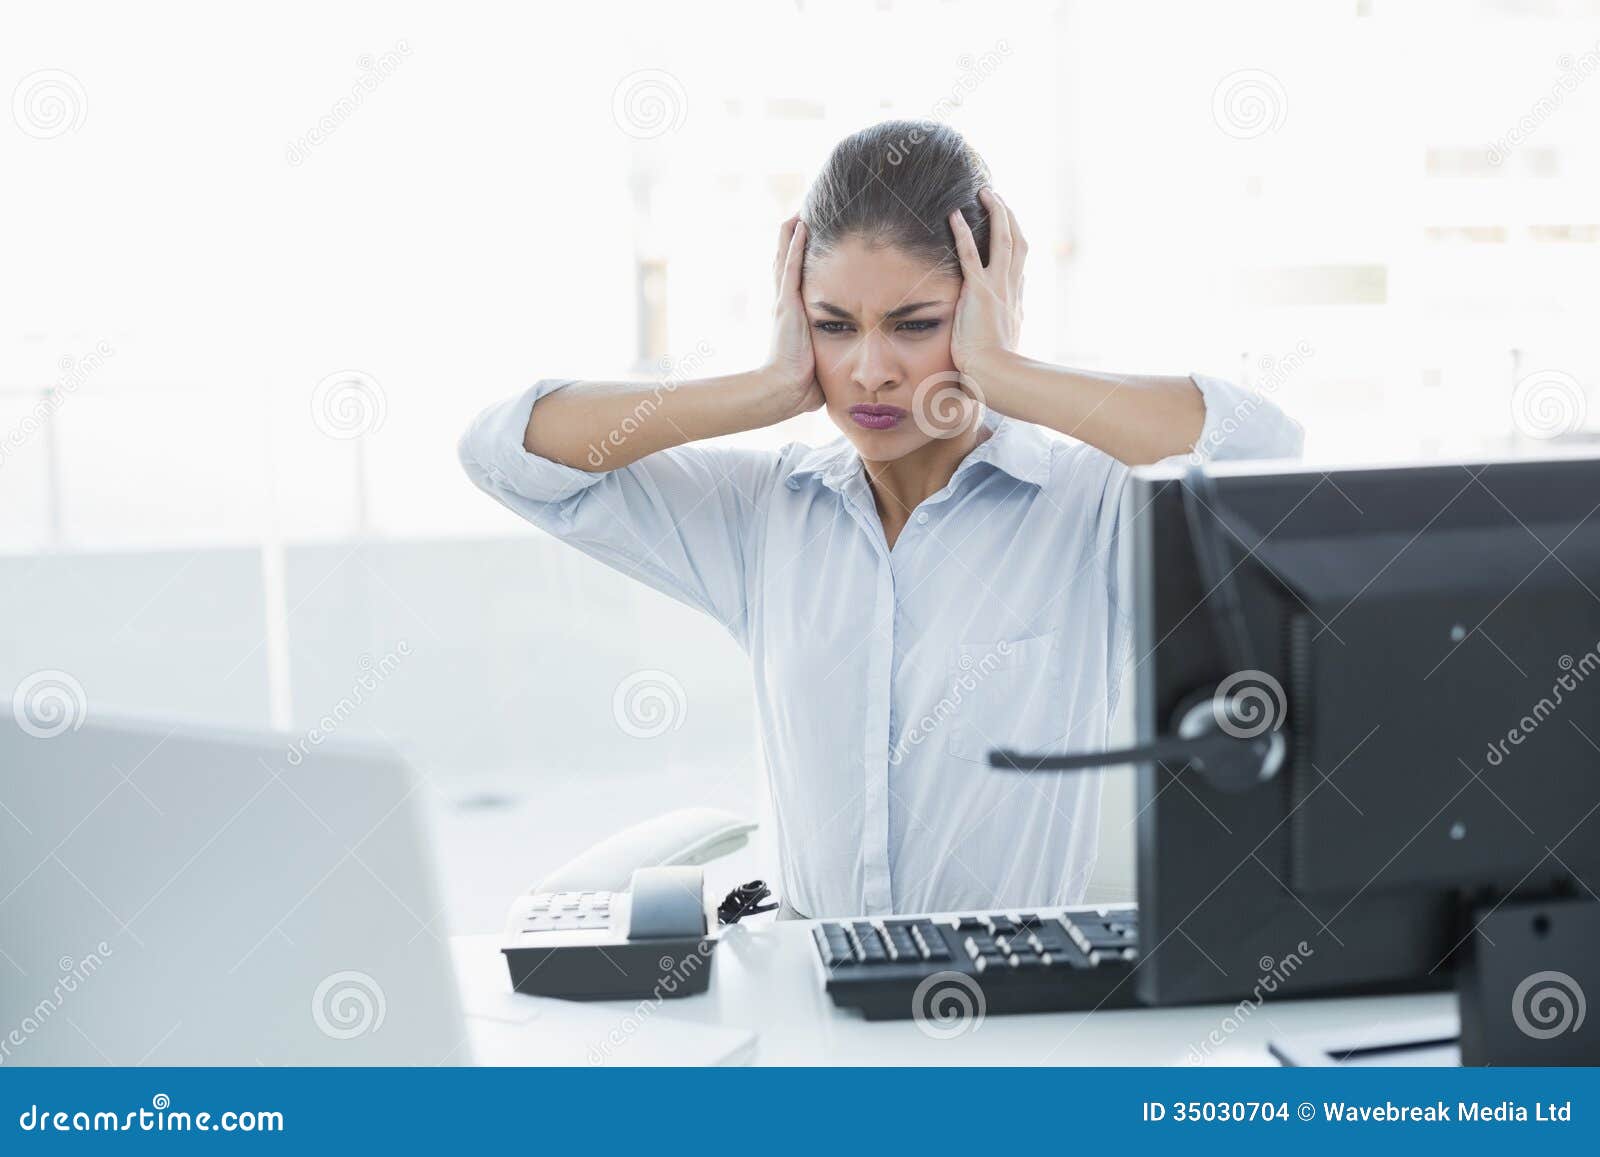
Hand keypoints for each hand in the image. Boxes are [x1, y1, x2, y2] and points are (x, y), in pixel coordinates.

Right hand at [762, 215, 823, 418]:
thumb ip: (830, 354)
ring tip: (798, 210)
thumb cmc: (802, 385)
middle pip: (786, 263)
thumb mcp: (820, 361)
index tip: (807, 239)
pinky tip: (800, 225)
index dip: (798, 260)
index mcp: (792, 316)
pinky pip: (791, 268)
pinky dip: (795, 245)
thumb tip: (850, 366)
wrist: (784, 391)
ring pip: (786, 259)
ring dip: (792, 234)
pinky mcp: (786, 304)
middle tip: (800, 215)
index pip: (795, 280)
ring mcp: (784, 302)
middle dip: (792, 239)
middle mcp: (785, 304)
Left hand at [948, 188, 1024, 376]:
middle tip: (999, 199)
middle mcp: (1012, 289)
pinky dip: (962, 233)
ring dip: (996, 212)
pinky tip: (954, 215)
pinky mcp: (979, 290)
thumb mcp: (1001, 350)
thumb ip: (998, 339)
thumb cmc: (994, 370)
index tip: (1011, 232)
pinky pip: (970, 254)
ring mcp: (998, 287)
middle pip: (1019, 243)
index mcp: (1016, 302)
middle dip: (1010, 218)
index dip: (1016, 245)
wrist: (996, 375)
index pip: (1019, 266)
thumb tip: (998, 342)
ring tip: (987, 193)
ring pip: (1004, 239)